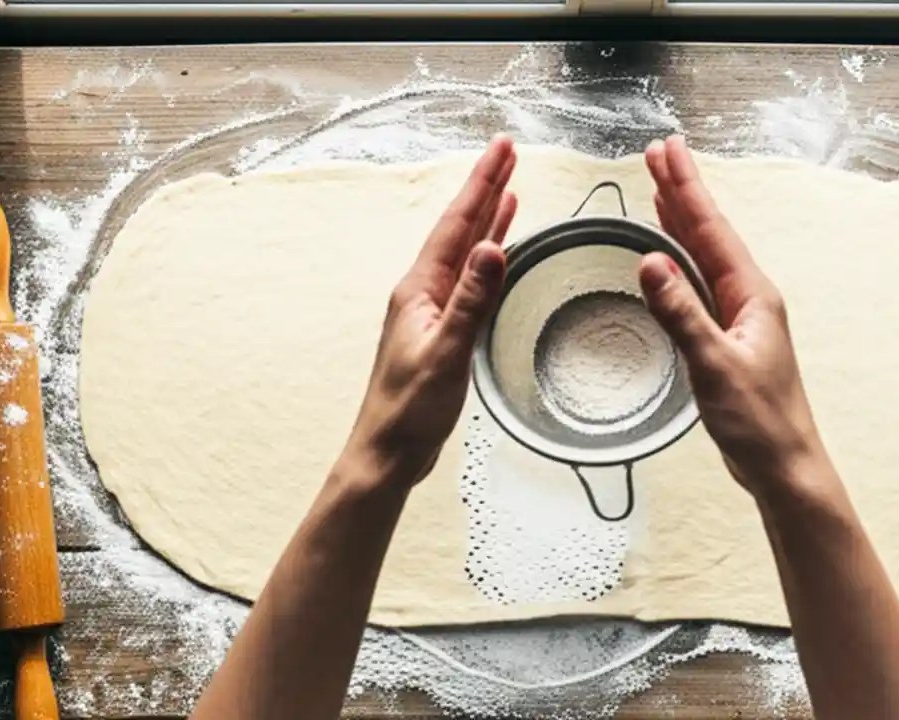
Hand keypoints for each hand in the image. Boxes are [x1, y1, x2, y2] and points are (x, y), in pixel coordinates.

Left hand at [344, 136, 517, 485]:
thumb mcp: (446, 351)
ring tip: (510, 190)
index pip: (457, 224)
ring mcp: (431, 309)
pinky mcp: (441, 329)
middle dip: (485, 189)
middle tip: (508, 152)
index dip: (482, 184)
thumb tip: (493, 248)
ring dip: (488, 219)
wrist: (388, 451)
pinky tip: (498, 253)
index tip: (502, 150)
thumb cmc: (411, 409)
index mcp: (419, 288)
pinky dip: (487, 259)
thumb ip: (470, 301)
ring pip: (466, 252)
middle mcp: (422, 291)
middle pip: (460, 228)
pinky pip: (470, 280)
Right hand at [638, 136, 827, 497]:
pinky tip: (667, 257)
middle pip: (709, 232)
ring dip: (680, 221)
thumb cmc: (759, 421)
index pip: (712, 229)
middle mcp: (749, 298)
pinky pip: (700, 283)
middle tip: (658, 154)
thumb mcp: (713, 365)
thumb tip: (651, 263)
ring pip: (704, 255)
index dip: (686, 188)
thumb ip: (682, 313)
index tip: (666, 152)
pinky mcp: (728, 337)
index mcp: (752, 295)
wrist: (783, 464)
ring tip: (659, 188)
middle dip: (682, 191)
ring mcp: (740, 317)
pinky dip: (680, 261)